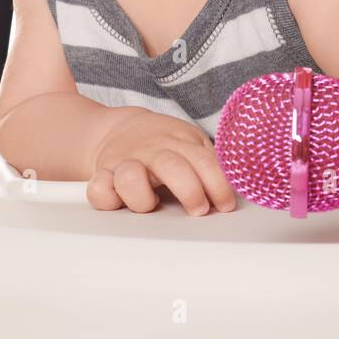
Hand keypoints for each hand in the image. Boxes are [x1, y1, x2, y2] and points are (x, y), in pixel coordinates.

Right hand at [86, 109, 236, 214]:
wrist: (119, 129)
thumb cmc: (162, 143)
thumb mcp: (190, 143)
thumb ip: (209, 162)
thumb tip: (239, 183)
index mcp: (178, 143)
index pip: (204, 161)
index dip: (218, 184)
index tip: (226, 205)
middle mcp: (151, 152)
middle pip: (171, 167)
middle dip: (189, 190)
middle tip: (200, 209)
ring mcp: (125, 162)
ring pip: (130, 177)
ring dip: (143, 197)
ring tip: (152, 205)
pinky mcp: (102, 174)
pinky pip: (98, 189)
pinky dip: (107, 198)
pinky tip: (120, 203)